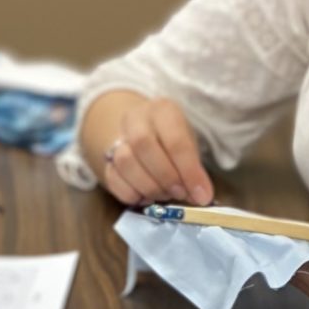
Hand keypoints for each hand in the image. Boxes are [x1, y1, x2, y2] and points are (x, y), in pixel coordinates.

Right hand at [96, 96, 213, 207]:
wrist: (141, 131)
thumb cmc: (172, 138)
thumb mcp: (190, 144)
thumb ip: (194, 169)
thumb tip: (200, 196)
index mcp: (163, 110)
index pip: (175, 141)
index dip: (189, 172)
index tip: (201, 196)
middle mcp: (135, 119)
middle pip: (144, 146)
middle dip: (166, 177)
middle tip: (180, 193)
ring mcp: (117, 139)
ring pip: (125, 163)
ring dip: (149, 186)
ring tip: (165, 195)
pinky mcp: (107, 161)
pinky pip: (113, 179)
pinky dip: (131, 194)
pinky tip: (146, 197)